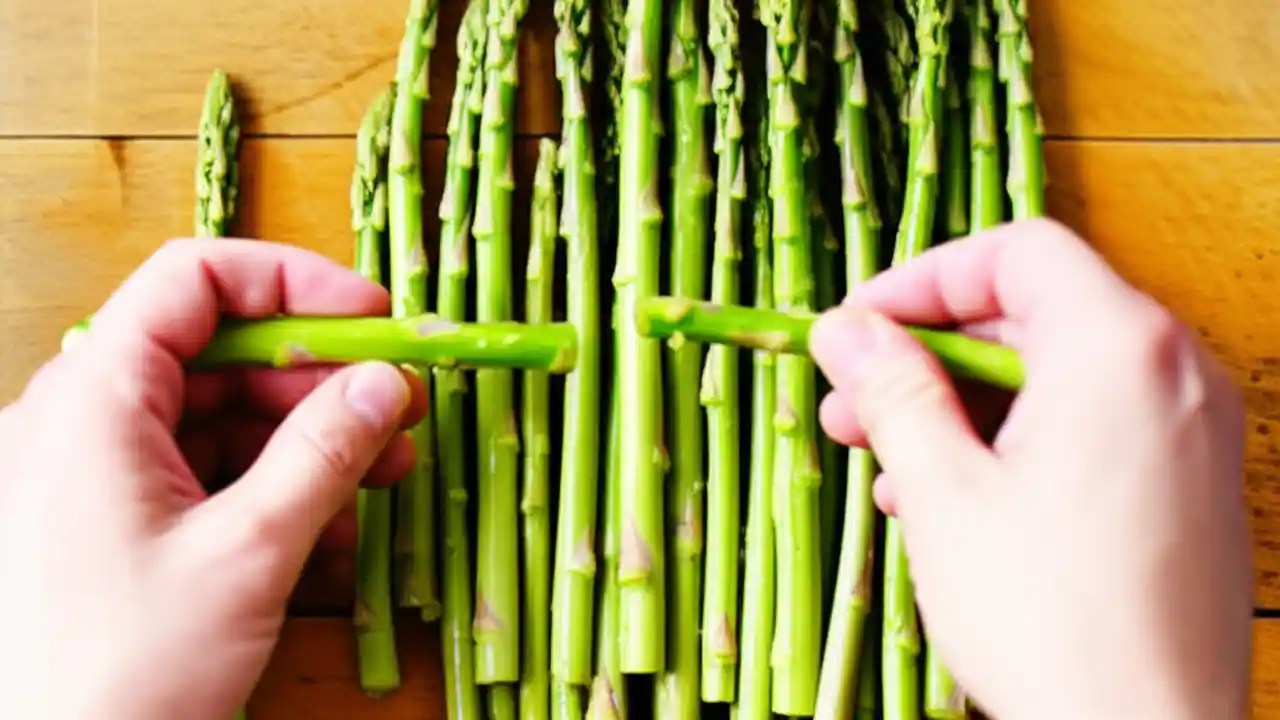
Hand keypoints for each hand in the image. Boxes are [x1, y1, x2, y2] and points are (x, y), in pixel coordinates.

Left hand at [0, 239, 425, 719]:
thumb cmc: (124, 673)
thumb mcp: (249, 552)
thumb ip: (326, 450)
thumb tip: (388, 379)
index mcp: (93, 400)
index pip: (195, 280)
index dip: (294, 282)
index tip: (374, 318)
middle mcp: (80, 422)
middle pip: (216, 353)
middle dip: (317, 376)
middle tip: (399, 405)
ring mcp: (90, 477)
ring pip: (216, 419)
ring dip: (306, 438)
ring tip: (385, 470)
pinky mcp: (109, 527)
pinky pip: (199, 478)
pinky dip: (268, 489)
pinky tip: (330, 525)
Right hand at [809, 220, 1251, 719]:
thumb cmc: (1053, 622)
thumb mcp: (941, 491)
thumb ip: (891, 390)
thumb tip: (844, 330)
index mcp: (1119, 348)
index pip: (1016, 251)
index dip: (923, 279)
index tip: (858, 327)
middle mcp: (1173, 372)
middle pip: (1032, 314)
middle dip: (929, 356)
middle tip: (852, 405)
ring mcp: (1189, 431)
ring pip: (1054, 378)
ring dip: (962, 408)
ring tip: (891, 468)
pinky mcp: (1187, 485)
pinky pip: (1090, 428)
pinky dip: (1016, 444)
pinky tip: (952, 504)